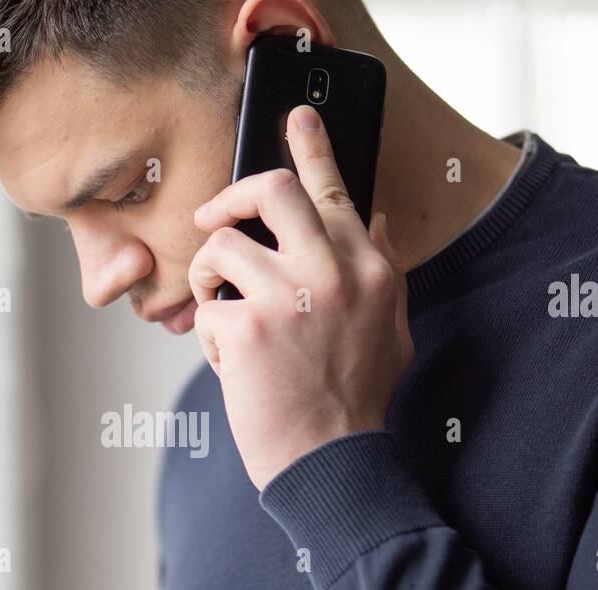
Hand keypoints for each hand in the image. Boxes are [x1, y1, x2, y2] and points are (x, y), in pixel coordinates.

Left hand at [188, 104, 412, 490]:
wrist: (332, 463)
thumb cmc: (356, 402)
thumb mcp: (392, 330)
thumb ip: (382, 270)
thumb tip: (373, 218)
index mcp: (368, 269)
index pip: (335, 190)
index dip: (311, 146)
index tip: (295, 118)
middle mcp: (331, 272)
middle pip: (269, 190)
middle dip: (230, 198)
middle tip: (216, 221)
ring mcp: (287, 297)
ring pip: (220, 247)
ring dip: (209, 278)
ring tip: (222, 312)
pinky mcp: (246, 328)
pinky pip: (205, 307)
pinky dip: (209, 337)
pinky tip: (231, 365)